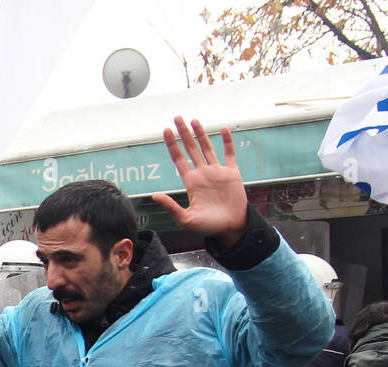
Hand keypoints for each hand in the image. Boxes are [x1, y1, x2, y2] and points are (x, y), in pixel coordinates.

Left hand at [150, 117, 247, 249]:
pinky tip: (223, 129)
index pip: (179, 159)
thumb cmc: (209, 226)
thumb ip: (171, 207)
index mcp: (191, 182)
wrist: (231, 228)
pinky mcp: (232, 173)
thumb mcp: (186, 219)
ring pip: (207, 148)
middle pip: (191, 149)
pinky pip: (229, 154)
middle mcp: (202, 174)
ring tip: (194, 120)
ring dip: (201, 134)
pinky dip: (227, 142)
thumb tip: (154, 196)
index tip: (166, 130)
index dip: (172, 144)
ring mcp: (217, 172)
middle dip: (184, 133)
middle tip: (177, 117)